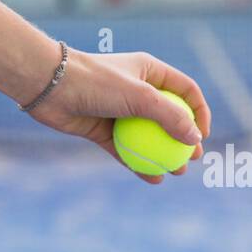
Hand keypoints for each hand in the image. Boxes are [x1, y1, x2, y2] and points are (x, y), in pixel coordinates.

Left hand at [28, 49, 212, 182]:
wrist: (49, 87)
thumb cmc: (97, 82)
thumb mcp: (141, 97)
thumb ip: (171, 117)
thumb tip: (196, 140)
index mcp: (150, 72)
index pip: (186, 92)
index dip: (199, 113)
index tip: (202, 136)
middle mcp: (137, 90)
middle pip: (170, 117)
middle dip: (183, 141)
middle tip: (191, 160)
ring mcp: (120, 111)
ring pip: (148, 137)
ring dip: (163, 156)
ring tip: (175, 173)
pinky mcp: (103, 129)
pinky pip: (127, 149)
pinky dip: (139, 164)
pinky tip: (153, 179)